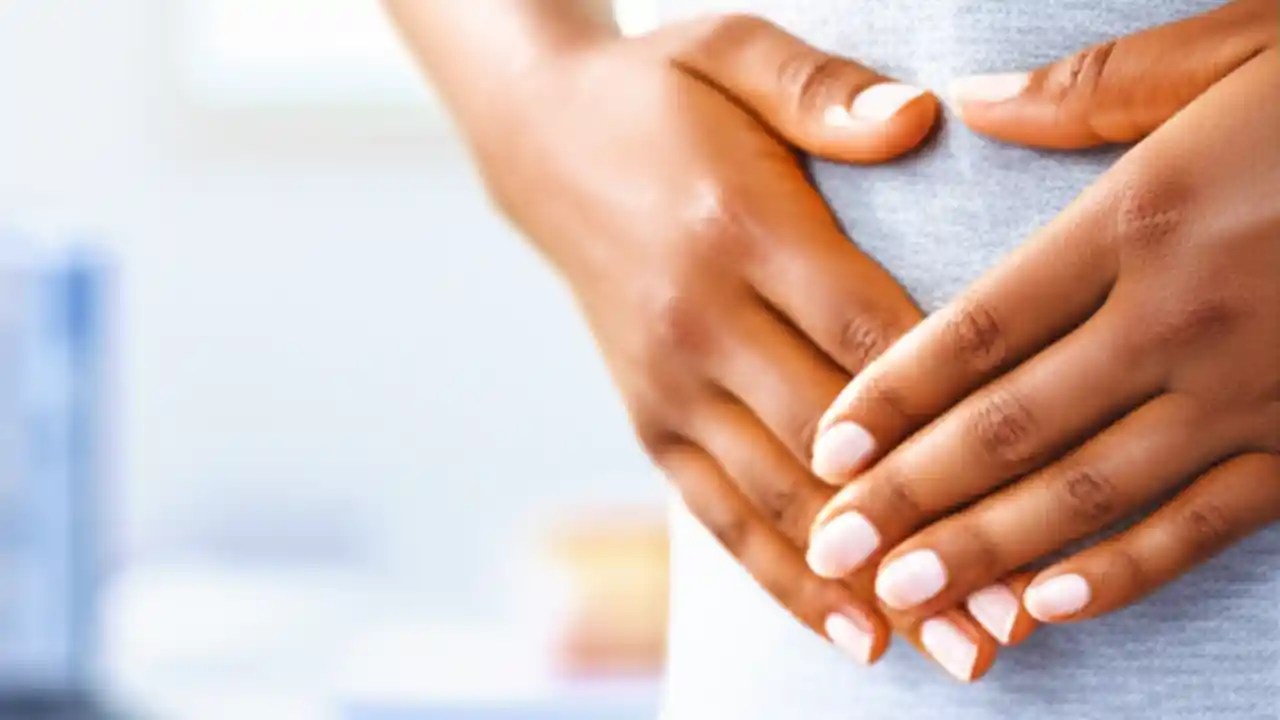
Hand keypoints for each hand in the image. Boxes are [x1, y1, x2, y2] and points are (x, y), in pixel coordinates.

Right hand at [475, 13, 1015, 674]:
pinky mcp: (648, 418)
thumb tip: (921, 121)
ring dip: (864, 584)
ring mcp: (668, 382)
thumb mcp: (733, 51)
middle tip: (1010, 615)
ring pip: (777, 502)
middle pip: (833, 445)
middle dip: (926, 532)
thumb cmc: (660, 95)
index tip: (1031, 489)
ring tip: (950, 652)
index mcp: (742, 229)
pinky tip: (848, 633)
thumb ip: (824, 90)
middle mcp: (702, 321)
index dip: (947, 417)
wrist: (545, 143)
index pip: (868, 335)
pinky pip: (718, 514)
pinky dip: (782, 580)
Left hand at [806, 0, 1277, 635]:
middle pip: (1011, 423)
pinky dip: (1125, 572)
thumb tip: (962, 98)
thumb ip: (1087, 94)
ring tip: (904, 590)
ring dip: (987, 548)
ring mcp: (1253, 389)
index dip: (893, 392)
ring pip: (1091, 489)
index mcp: (1144, 217)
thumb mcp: (1230, 53)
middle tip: (833, 545)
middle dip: (911, 493)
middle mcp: (1183, 315)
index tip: (828, 444)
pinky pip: (1205, 525)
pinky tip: (1047, 606)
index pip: (980, 326)